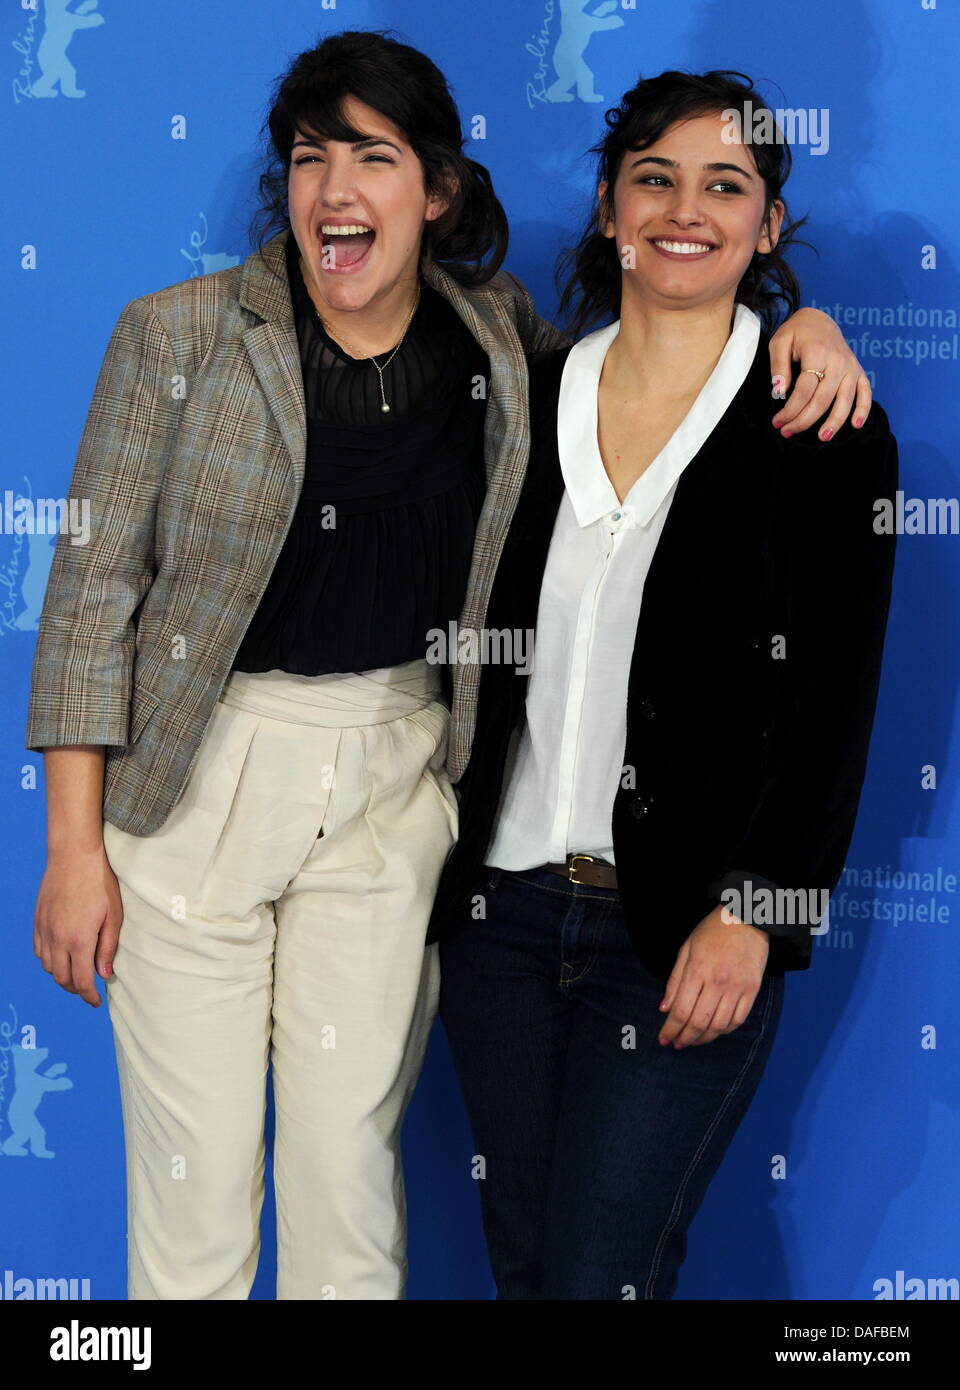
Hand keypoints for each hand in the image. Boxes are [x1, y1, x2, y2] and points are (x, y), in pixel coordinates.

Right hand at [34, 846, 123, 1007]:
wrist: (73, 856)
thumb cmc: (99, 883)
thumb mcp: (113, 916)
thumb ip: (107, 947)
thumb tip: (105, 973)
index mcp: (79, 940)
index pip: (81, 981)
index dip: (89, 996)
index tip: (96, 1001)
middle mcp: (58, 939)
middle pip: (62, 978)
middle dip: (76, 989)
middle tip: (88, 989)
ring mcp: (45, 930)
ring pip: (48, 967)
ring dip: (62, 976)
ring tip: (76, 974)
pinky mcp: (38, 921)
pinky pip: (39, 951)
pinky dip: (49, 961)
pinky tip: (61, 956)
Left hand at [658, 904, 769, 1048]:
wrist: (746, 918)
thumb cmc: (711, 931)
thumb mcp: (686, 949)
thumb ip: (674, 980)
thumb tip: (664, 1009)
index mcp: (697, 970)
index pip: (681, 1010)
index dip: (670, 1029)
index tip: (663, 1038)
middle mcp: (718, 982)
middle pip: (699, 1022)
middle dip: (685, 1038)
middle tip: (677, 1043)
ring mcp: (738, 987)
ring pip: (719, 1026)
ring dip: (704, 1039)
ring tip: (693, 1040)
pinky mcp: (753, 989)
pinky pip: (738, 1019)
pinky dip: (725, 1030)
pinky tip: (714, 1031)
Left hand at [768, 307, 871, 439]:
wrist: (818, 320)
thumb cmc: (796, 333)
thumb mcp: (779, 342)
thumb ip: (778, 366)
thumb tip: (779, 392)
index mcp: (818, 352)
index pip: (804, 390)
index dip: (790, 410)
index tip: (777, 422)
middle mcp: (838, 361)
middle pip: (822, 399)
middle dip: (804, 420)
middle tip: (787, 432)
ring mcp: (851, 367)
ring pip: (845, 400)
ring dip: (834, 422)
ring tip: (822, 438)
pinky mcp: (858, 371)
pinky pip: (865, 392)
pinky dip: (864, 409)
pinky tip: (856, 425)